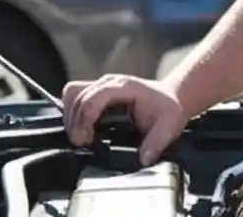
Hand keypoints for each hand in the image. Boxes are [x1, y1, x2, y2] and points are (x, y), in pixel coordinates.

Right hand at [62, 75, 187, 164]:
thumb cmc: (168, 109)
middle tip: (82, 143)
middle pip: (78, 95)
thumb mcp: (169, 126)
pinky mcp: (97, 93)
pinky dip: (72, 114)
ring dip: (71, 117)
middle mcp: (110, 82)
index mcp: (125, 87)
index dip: (85, 117)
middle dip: (75, 121)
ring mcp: (102, 86)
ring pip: (72, 93)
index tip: (85, 139)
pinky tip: (82, 130)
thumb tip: (143, 159)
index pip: (95, 96)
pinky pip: (75, 97)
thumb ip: (156, 142)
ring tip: (81, 137)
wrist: (171, 97)